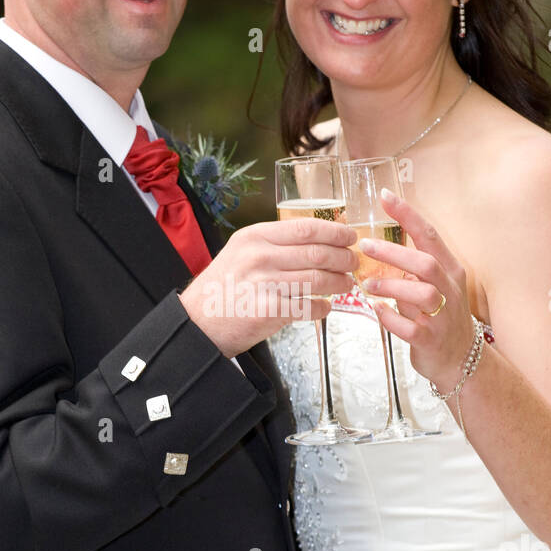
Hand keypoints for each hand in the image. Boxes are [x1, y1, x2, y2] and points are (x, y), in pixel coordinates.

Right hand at [179, 217, 356, 356]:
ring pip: (318, 279)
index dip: (334, 232)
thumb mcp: (241, 252)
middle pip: (317, 253)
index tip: (349, 237)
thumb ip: (274, 244)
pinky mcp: (269, 311)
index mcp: (254, 237)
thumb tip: (318, 241)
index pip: (305, 228)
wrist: (198, 322)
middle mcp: (259, 257)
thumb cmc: (223, 288)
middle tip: (353, 263)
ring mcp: (264, 284)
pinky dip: (323, 308)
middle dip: (343, 258)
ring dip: (339, 283)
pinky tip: (324, 307)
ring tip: (346, 284)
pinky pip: (309, 307)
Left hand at [360, 189, 473, 389]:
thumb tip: (378, 244)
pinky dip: (390, 318)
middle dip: (393, 252)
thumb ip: (412, 267)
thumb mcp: (433, 286)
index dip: (407, 214)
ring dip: (391, 286)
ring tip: (366, 284)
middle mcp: (450, 289)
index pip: (429, 235)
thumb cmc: (441, 317)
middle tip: (364, 246)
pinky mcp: (431, 340)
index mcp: (450, 270)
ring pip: (421, 294)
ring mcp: (443, 316)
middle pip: (425, 263)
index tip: (384, 196)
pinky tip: (376, 310)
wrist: (460, 360)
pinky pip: (410, 327)